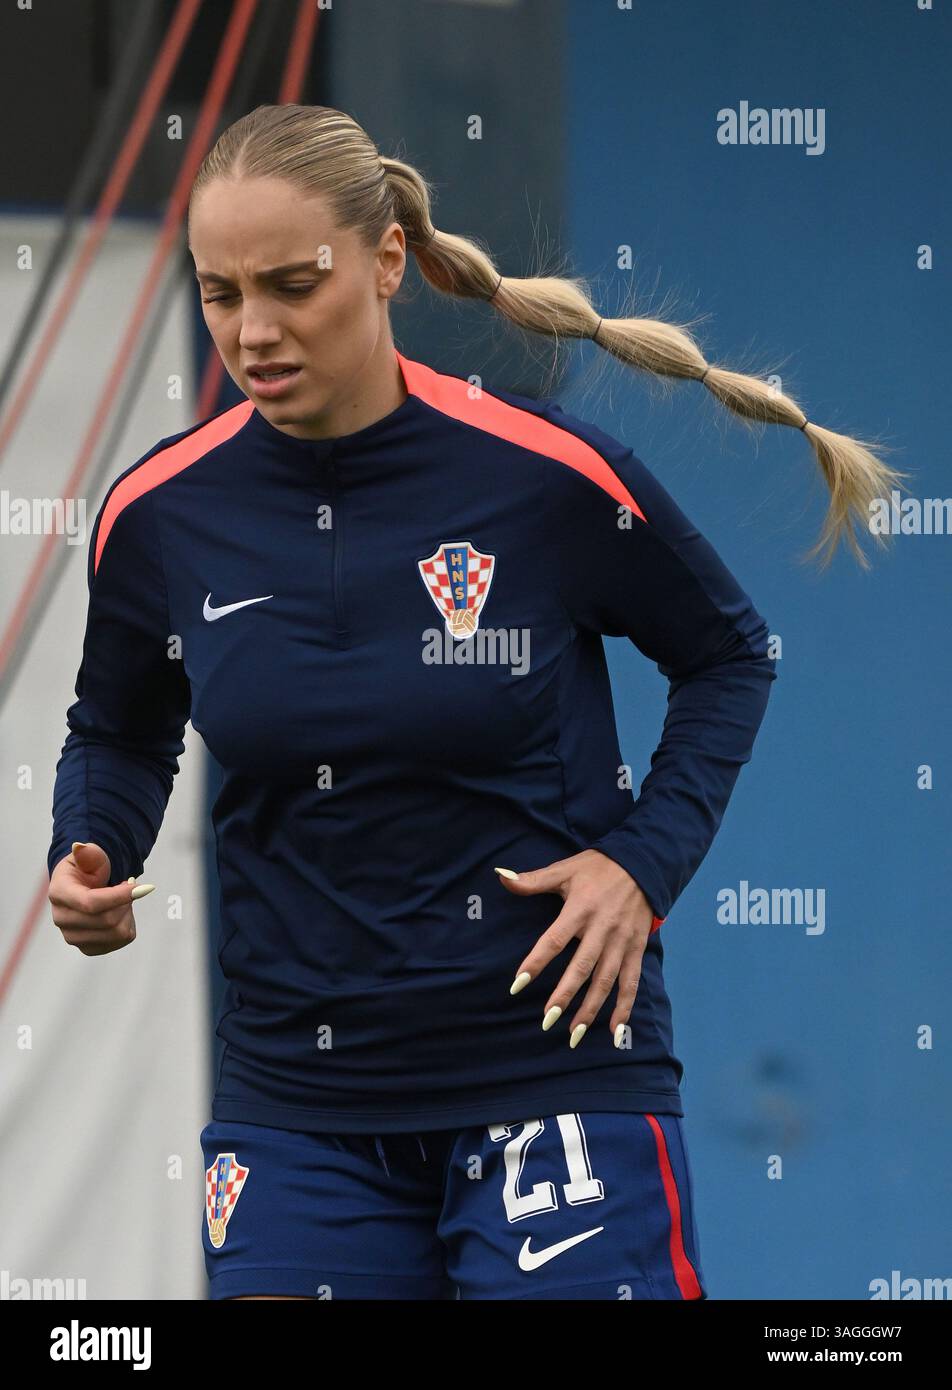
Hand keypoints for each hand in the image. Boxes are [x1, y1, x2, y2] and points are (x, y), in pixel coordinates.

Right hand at [48, 841, 155, 956]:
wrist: (83, 886)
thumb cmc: (88, 868)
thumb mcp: (90, 856)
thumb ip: (88, 853)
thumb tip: (79, 848)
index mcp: (59, 893)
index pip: (91, 903)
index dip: (120, 896)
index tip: (145, 887)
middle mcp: (61, 918)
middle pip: (107, 920)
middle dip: (127, 902)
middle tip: (130, 887)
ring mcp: (72, 937)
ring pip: (116, 933)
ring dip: (128, 913)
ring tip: (123, 899)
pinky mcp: (87, 948)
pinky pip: (120, 941)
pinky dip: (127, 925)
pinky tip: (120, 912)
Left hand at [494, 849, 654, 1047]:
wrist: (643, 865)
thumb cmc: (598, 868)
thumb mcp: (564, 870)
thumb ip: (533, 880)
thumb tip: (500, 875)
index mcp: (580, 910)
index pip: (554, 941)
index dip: (535, 962)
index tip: (517, 984)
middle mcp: (601, 929)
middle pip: (582, 968)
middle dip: (565, 996)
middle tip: (547, 1020)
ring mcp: (621, 942)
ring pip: (606, 981)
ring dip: (591, 1009)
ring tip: (574, 1033)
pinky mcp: (636, 950)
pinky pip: (631, 983)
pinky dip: (624, 1008)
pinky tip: (614, 1031)